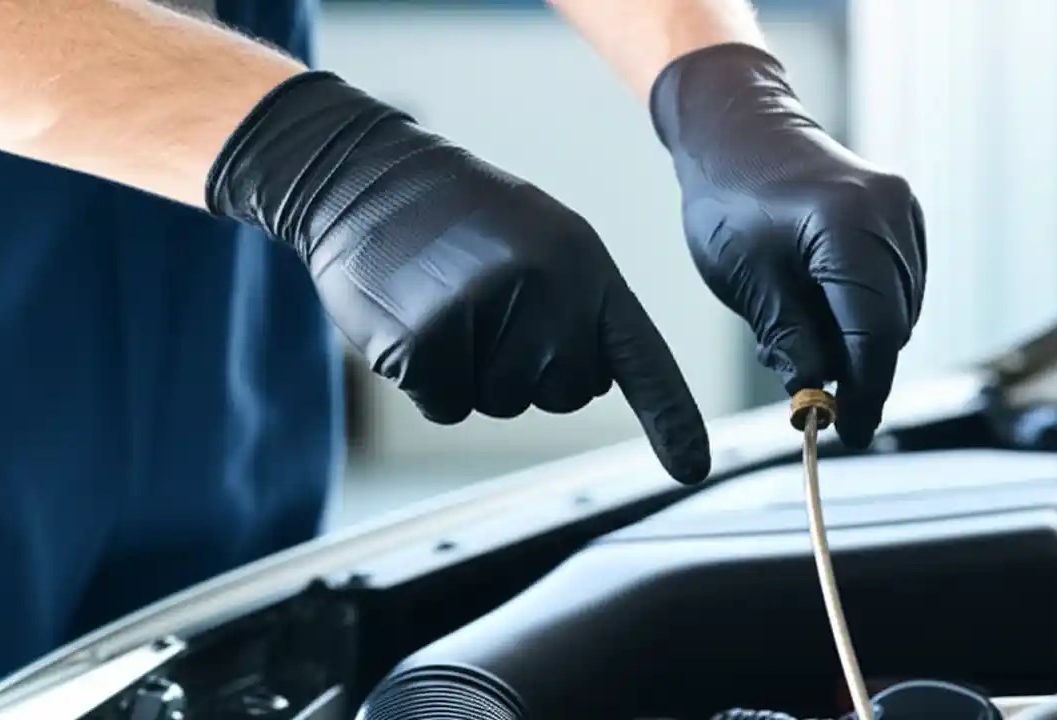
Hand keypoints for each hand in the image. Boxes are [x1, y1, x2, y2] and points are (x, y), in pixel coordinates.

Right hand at [207, 72, 709, 483]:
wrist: (364, 176)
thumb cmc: (456, 216)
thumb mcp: (538, 239)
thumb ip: (576, 304)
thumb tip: (591, 379)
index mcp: (584, 263)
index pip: (640, 356)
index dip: (670, 419)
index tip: (692, 468)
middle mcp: (546, 287)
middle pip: (563, 393)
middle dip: (525, 368)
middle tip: (484, 304)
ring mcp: (487, 313)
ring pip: (501, 404)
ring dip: (471, 370)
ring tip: (445, 299)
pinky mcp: (427, 341)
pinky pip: (447, 407)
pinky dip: (426, 380)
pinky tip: (411, 316)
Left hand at [651, 44, 925, 447]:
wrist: (738, 132)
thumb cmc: (730, 201)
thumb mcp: (747, 281)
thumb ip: (789, 341)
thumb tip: (816, 399)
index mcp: (850, 227)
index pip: (874, 333)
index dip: (865, 392)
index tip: (847, 431)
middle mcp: (890, 214)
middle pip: (893, 324)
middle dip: (858, 367)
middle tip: (810, 394)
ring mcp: (903, 211)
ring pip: (900, 309)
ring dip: (861, 339)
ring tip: (803, 338)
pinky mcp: (902, 214)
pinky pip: (898, 285)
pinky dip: (867, 311)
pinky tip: (823, 309)